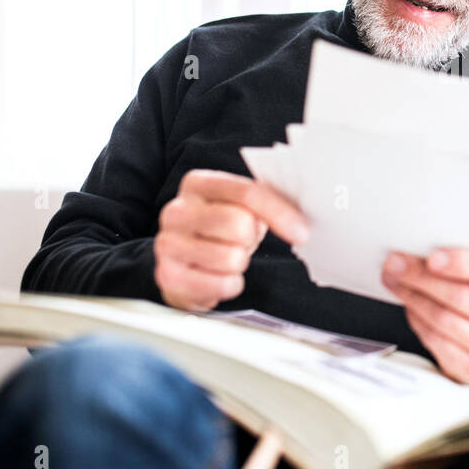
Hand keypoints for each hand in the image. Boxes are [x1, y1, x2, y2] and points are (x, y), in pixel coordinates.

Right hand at [154, 169, 308, 311]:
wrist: (183, 260)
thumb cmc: (219, 228)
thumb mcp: (240, 207)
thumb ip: (266, 203)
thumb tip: (300, 220)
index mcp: (197, 183)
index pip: (247, 193)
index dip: (279, 213)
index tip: (301, 232)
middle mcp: (176, 211)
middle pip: (238, 224)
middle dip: (251, 239)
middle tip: (244, 241)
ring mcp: (167, 243)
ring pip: (230, 257)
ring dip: (240, 262)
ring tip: (228, 257)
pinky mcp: (168, 276)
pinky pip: (219, 284)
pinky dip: (230, 284)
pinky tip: (221, 276)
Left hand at [380, 248, 468, 384]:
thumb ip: (466, 263)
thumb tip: (420, 250)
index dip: (462, 262)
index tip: (431, 256)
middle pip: (462, 297)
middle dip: (422, 277)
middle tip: (396, 263)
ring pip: (443, 319)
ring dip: (412, 297)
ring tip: (394, 280)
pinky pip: (435, 341)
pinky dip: (416, 319)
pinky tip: (408, 304)